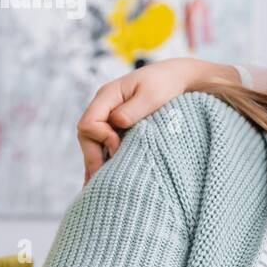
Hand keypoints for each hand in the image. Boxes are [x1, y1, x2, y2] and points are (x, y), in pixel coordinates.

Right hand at [77, 58, 237, 182]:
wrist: (179, 77)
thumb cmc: (167, 83)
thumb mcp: (152, 95)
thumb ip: (132, 110)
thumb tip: (115, 124)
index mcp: (107, 95)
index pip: (88, 123)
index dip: (101, 139)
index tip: (120, 147)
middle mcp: (104, 106)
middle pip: (87, 137)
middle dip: (93, 159)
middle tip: (102, 184)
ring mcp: (110, 116)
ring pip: (94, 143)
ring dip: (97, 163)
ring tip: (98, 189)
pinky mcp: (119, 125)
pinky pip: (106, 144)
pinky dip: (106, 160)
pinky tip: (105, 179)